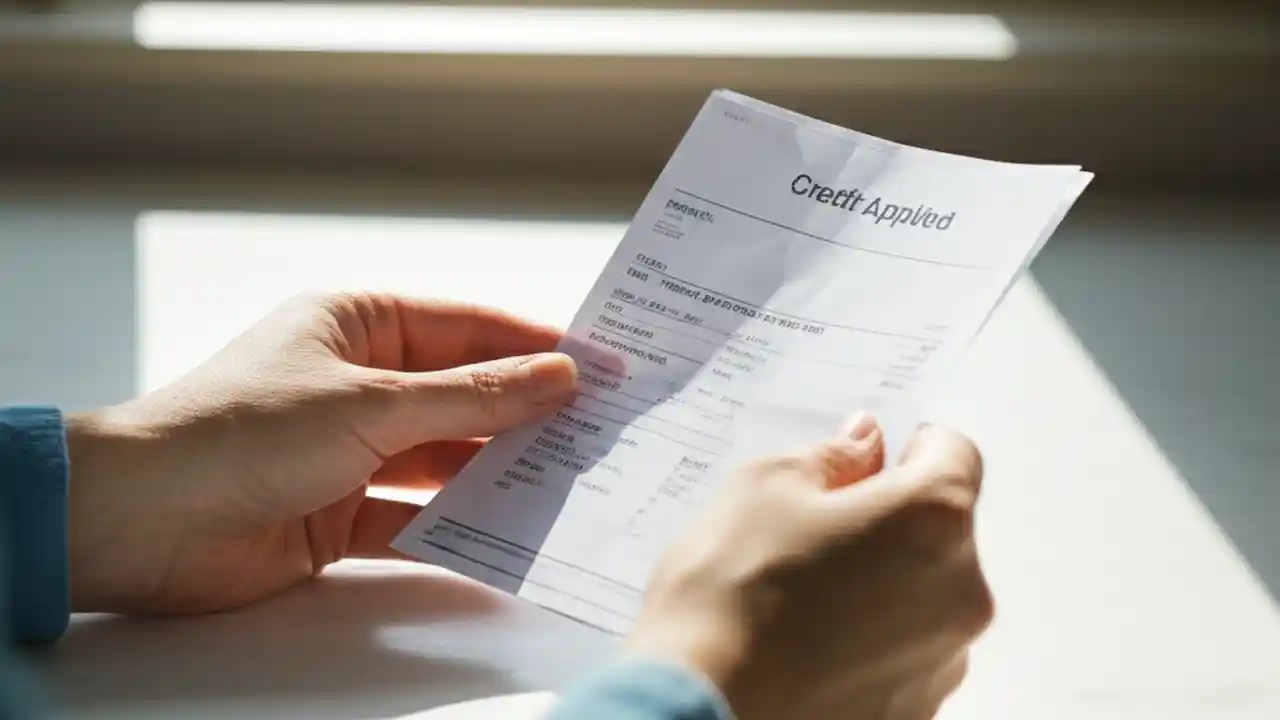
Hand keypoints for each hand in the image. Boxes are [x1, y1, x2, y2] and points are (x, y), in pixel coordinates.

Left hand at [65, 293, 576, 613]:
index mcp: (359, 326)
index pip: (468, 328)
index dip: (537, 345)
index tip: (604, 365)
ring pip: (445, 460)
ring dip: (499, 473)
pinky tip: (509, 536)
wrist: (140, 521)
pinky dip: (455, 529)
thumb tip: (559, 375)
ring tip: (574, 482)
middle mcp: (359, 384)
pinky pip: (414, 518)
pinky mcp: (338, 516)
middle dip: (528, 414)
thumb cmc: (242, 431)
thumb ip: (473, 397)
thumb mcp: (373, 403)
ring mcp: (350, 452)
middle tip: (606, 430)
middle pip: (464, 396)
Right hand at [627, 417, 991, 719]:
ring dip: (878, 586)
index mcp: (933, 519)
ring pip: (920, 597)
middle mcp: (959, 593)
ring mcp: (942, 662)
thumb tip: (863, 444)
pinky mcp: (914, 713)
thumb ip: (830, 456)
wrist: (700, 709)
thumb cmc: (729, 594)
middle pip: (938, 532)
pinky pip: (900, 656)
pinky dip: (864, 643)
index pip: (952, 453)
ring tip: (797, 599)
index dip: (904, 448)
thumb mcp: (764, 487)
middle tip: (807, 534)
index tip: (861, 463)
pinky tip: (803, 645)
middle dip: (884, 522)